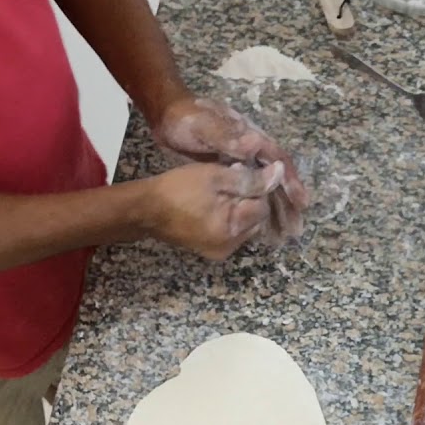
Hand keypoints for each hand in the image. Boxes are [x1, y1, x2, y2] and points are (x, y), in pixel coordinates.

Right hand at [138, 161, 284, 260]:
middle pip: (257, 219)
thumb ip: (250, 178)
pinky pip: (233, 233)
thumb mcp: (215, 176)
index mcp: (232, 227)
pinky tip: (214, 205)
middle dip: (249, 199)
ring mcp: (221, 251)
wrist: (145, 210)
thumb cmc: (177, 189)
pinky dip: (230, 218)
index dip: (256, 186)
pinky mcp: (212, 251)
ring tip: (220, 192)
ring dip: (240, 208)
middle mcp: (230, 246)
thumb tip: (279, 174)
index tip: (239, 172)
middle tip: (229, 180)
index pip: (264, 206)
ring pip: (246, 226)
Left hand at [151, 97, 309, 242]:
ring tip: (280, 235)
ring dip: (273, 211)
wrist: (166, 117)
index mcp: (251, 136)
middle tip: (294, 229)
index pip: (278, 160)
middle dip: (286, 204)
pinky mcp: (229, 173)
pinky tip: (256, 227)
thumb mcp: (204, 126)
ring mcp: (241, 163)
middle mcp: (252, 151)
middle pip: (275, 179)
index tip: (301, 202)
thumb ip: (227, 137)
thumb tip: (255, 145)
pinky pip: (247, 194)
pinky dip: (253, 210)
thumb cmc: (188, 118)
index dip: (290, 181)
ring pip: (262, 189)